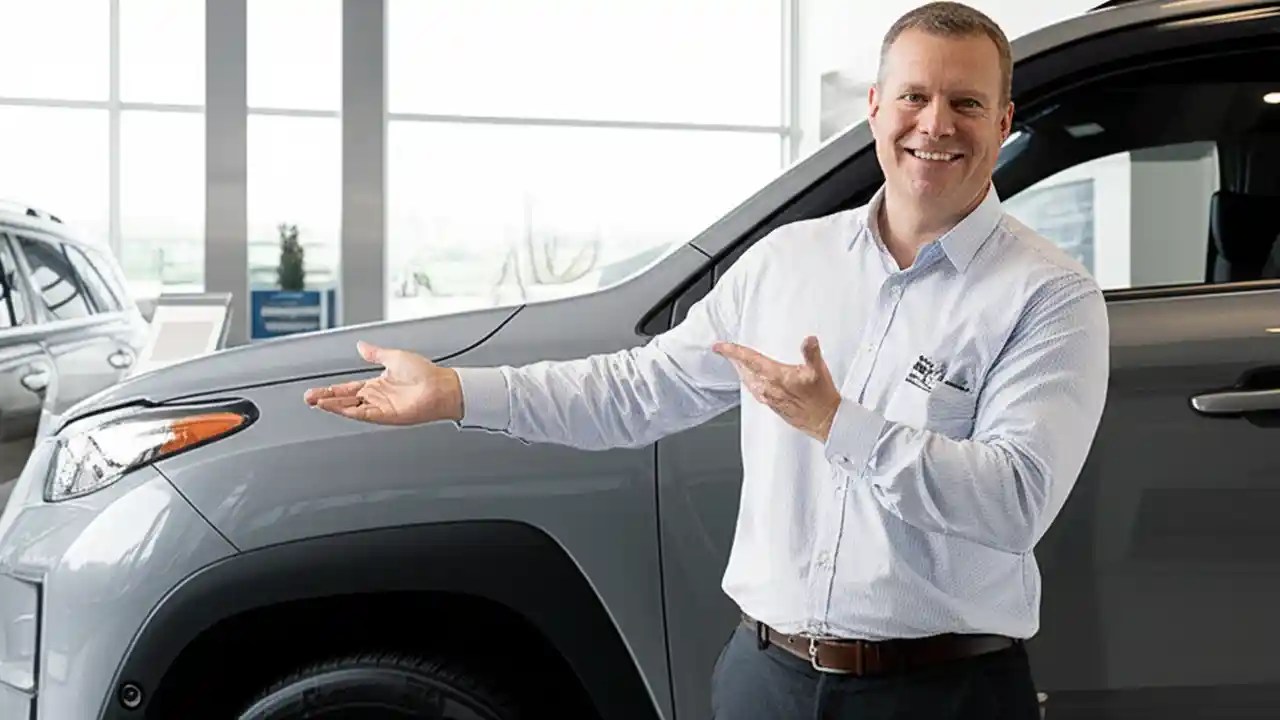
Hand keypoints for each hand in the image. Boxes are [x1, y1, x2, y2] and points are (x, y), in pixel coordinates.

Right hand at [303, 341, 462, 425]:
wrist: (441, 386)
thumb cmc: (426, 373)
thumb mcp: (394, 356)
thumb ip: (375, 353)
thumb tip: (361, 346)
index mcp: (377, 384)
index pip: (348, 388)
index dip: (332, 389)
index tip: (317, 390)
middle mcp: (377, 397)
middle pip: (345, 399)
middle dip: (326, 398)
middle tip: (309, 398)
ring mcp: (380, 407)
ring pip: (350, 407)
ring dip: (332, 405)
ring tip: (316, 402)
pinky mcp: (386, 415)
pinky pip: (362, 414)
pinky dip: (347, 411)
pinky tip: (335, 408)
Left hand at [713, 336, 841, 442]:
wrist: (825, 422)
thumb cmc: (821, 399)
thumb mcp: (819, 371)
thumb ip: (812, 353)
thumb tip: (809, 340)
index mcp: (776, 377)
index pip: (749, 360)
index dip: (732, 351)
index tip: (719, 347)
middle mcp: (769, 388)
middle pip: (744, 370)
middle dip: (734, 359)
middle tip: (725, 350)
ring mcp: (769, 398)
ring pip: (748, 381)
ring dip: (740, 370)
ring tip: (735, 362)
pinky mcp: (773, 404)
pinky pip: (754, 390)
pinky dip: (749, 381)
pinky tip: (752, 380)